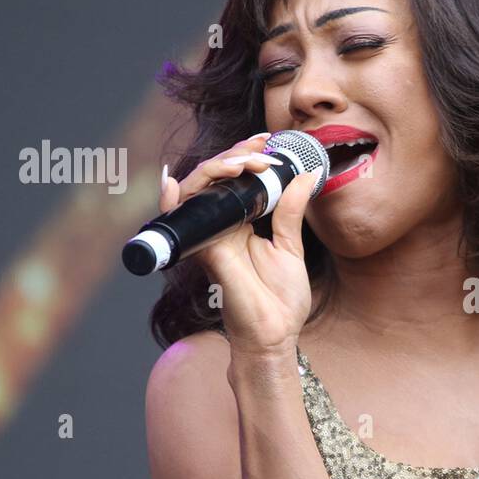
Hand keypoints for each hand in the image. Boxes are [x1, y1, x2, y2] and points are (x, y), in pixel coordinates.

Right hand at [160, 132, 320, 353]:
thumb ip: (291, 211)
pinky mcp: (204, 251)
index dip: (247, 156)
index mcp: (241, 223)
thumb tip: (305, 175)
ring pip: (198, 190)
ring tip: (247, 160)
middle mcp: (221, 226)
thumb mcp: (291, 247)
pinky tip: (176, 183)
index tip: (269, 143)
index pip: (236, 180)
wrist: (275, 335)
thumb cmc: (280, 299)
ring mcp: (209, 237)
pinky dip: (174, 200)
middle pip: (214, 178)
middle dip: (235, 153)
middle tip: (261, 146)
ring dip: (218, 168)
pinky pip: (181, 220)